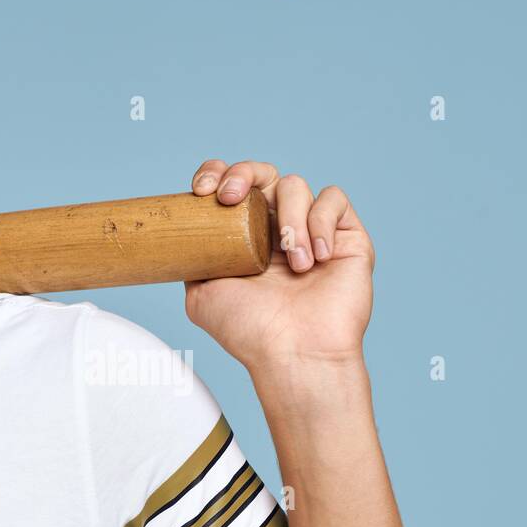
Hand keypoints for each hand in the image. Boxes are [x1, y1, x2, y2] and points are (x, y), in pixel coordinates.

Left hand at [184, 159, 374, 370]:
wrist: (295, 353)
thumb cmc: (251, 332)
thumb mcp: (201, 294)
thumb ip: (193, 258)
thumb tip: (180, 234)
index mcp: (245, 237)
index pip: (232, 187)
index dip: (217, 174)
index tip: (202, 191)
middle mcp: (277, 230)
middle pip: (262, 172)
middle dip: (244, 173)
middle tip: (231, 199)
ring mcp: (312, 230)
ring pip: (296, 185)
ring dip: (289, 220)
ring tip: (294, 265)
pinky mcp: (346, 235)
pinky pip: (333, 199)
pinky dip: (321, 222)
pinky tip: (318, 257)